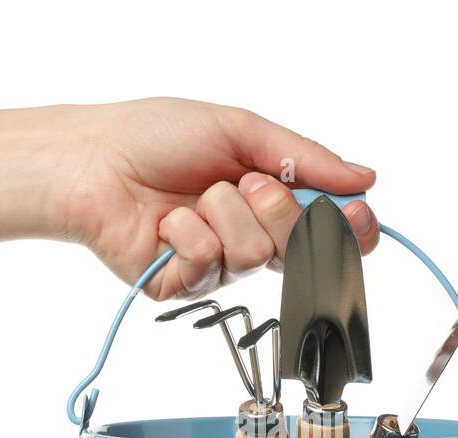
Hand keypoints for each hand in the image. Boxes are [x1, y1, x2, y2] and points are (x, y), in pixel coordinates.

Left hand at [54, 97, 378, 299]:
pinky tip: (165, 223)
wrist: (95, 159)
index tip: (354, 213)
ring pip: (255, 255)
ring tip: (193, 198)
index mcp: (271, 201)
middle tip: (243, 182)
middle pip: (302, 246)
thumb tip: (363, 177)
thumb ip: (304, 157)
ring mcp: (218, 267)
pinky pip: (209, 266)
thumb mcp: (240, 130)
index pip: (331, 231)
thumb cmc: (157, 138)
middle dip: (276, 206)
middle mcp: (250, 238)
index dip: (349, 229)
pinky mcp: (184, 287)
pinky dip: (187, 232)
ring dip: (222, 212)